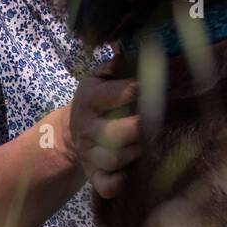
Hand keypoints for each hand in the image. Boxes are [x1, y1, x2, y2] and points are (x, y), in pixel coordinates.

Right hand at [65, 56, 141, 198]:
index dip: (136, 91)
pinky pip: (104, 185)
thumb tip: (130, 42)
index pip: (113, 95)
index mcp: (89, 100)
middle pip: (113, 133)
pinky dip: (117, 183)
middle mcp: (87, 128)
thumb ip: (115, 64)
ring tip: (151, 143)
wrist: (70, 134)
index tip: (155, 87)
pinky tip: (129, 175)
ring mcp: (90, 154)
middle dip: (138, 128)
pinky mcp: (94, 175)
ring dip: (136, 152)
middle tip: (155, 122)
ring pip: (114, 159)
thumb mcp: (99, 78)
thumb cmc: (97, 101)